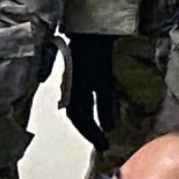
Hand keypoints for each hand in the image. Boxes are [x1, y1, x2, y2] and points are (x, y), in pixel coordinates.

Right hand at [63, 33, 119, 152]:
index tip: (104, 145)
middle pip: (78, 118)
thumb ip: (105, 105)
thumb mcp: (104, 82)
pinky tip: (95, 112)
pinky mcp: (76, 78)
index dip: (93, 134)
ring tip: (99, 131)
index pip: (82, 121)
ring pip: (77, 110)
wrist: (88, 33)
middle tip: (102, 142)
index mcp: (75, 95)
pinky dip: (87, 111)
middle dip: (89, 132)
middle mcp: (70, 92)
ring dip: (87, 122)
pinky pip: (79, 101)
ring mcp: (72, 85)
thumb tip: (109, 128)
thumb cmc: (96, 56)